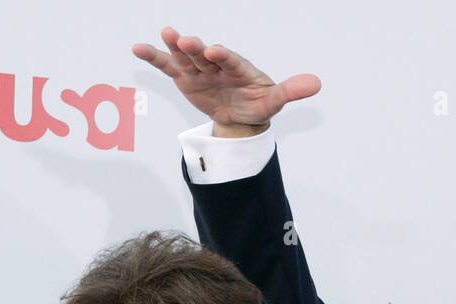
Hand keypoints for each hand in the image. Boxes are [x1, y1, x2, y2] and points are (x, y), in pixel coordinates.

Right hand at [131, 26, 320, 135]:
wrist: (241, 116)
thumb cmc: (258, 104)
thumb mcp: (274, 101)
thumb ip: (291, 91)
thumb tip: (317, 84)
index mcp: (239, 68)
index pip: (231, 60)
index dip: (223, 57)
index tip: (215, 53)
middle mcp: (217, 64)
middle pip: (205, 55)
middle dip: (197, 49)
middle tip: (187, 40)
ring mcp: (200, 70)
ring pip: (186, 56)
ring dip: (175, 46)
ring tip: (166, 34)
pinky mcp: (186, 78)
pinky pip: (168, 67)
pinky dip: (154, 58)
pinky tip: (138, 48)